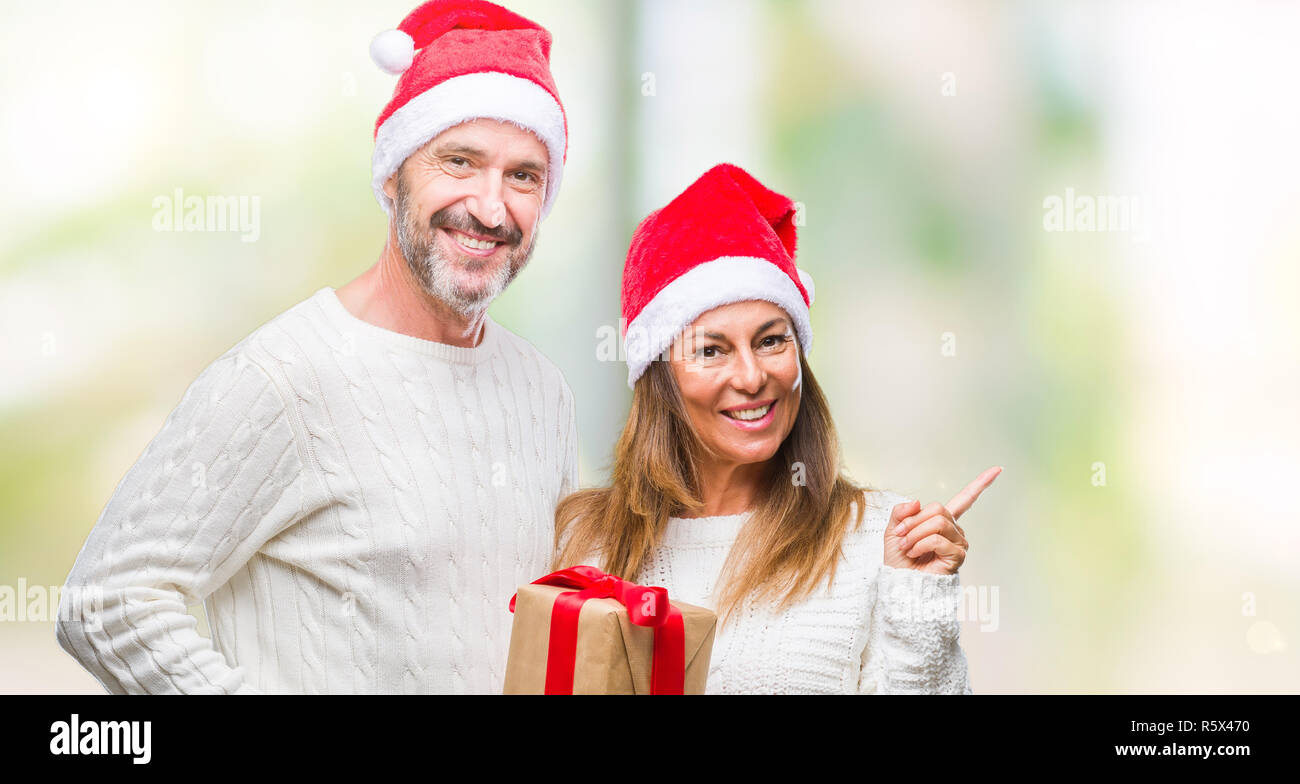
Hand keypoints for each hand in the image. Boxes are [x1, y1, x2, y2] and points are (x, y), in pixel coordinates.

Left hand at [882, 466, 1001, 574]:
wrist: (901, 582)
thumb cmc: (900, 560)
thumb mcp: (894, 529)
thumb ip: (902, 512)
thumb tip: (918, 501)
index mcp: (942, 520)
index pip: (965, 499)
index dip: (981, 484)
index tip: (998, 469)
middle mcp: (954, 530)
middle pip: (938, 509)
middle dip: (914, 521)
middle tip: (901, 535)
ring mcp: (958, 543)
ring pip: (938, 522)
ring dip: (915, 534)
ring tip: (907, 547)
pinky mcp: (958, 555)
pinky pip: (937, 539)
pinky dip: (920, 544)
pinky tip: (915, 553)